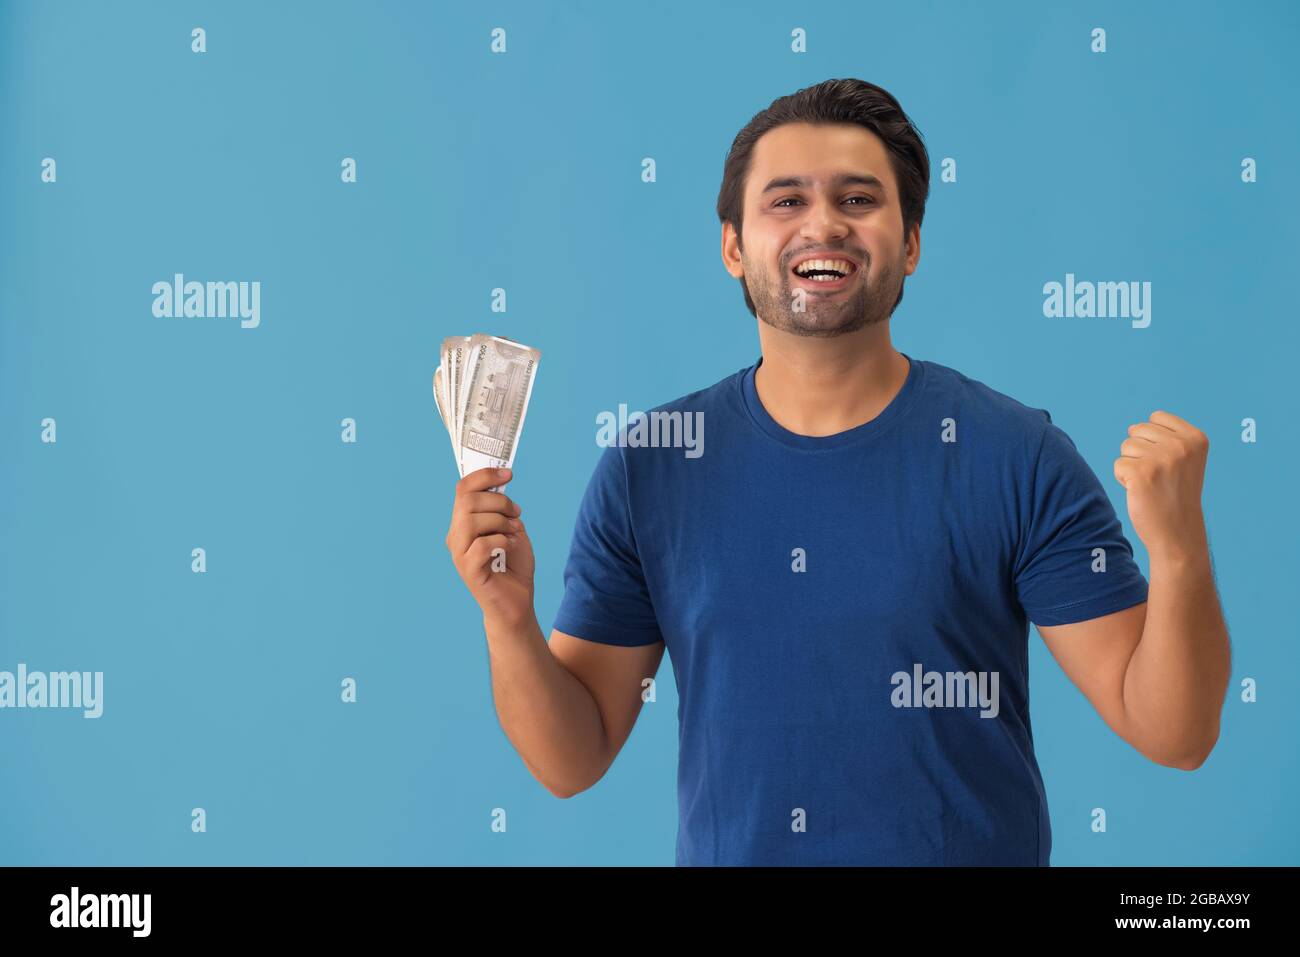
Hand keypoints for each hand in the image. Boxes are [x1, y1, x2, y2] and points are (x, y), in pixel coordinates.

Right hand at [445, 466, 535, 625]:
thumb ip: (502, 509)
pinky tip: (510, 548)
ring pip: (473, 519)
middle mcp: (456, 536)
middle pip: (467, 500)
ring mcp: (459, 553)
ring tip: (513, 533)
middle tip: (516, 512)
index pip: (463, 489)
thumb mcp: (511, 529)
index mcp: (463, 523)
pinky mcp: (468, 570)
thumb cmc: (513, 565)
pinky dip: (502, 541)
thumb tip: (501, 485)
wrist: (516, 602)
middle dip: (498, 501)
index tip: (508, 473)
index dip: (484, 476)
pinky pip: (483, 544)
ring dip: (501, 522)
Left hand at [1113, 410, 1209, 560]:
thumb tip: (1131, 427)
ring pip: (1126, 447)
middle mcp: (1181, 445)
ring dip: (1132, 466)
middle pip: (1138, 430)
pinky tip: (1141, 491)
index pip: (1156, 417)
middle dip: (1140, 452)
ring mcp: (1162, 458)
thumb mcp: (1184, 458)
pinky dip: (1123, 479)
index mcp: (1196, 437)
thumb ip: (1165, 437)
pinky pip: (1118, 465)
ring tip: (1151, 484)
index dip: (1153, 440)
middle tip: (1158, 476)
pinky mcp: (1141, 473)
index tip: (1167, 463)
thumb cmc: (1175, 493)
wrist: (1178, 531)